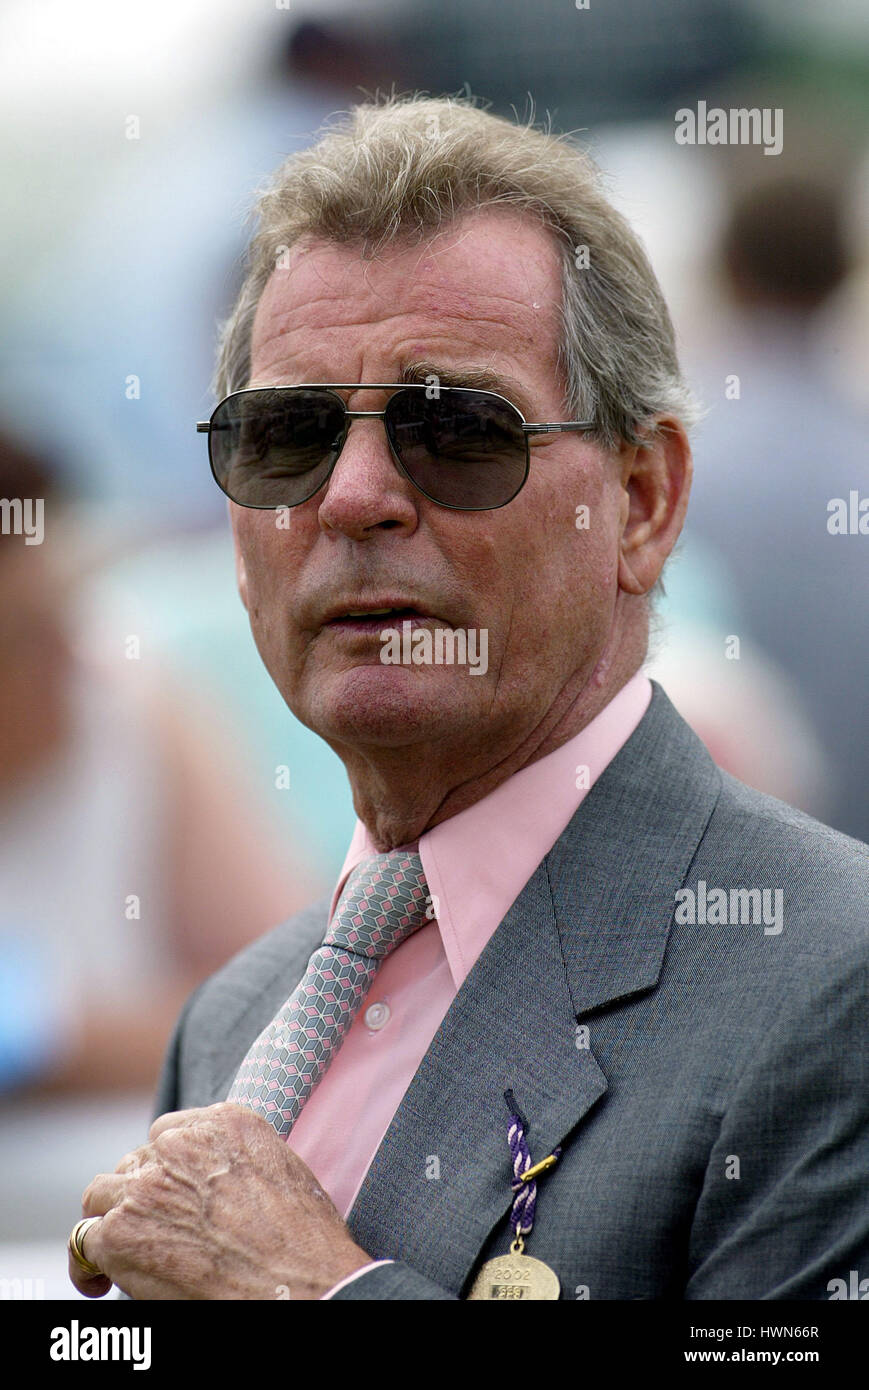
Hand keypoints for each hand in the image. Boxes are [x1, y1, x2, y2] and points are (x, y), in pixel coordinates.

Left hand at [69, 1102, 371, 1299]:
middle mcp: (180, 1144)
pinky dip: (88, 1265)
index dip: (167, 1167)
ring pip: (102, 1193)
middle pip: (136, 1160)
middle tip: (152, 1229)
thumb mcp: (282, 1170)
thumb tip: (212, 1181)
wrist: (298, 1287)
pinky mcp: (122, 1232)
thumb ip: (236, 1159)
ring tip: (120, 1252)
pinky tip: (100, 1283)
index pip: (171, 1132)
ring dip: (110, 1220)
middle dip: (141, 1193)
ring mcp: (146, 1186)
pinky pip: (84, 1240)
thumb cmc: (303, 1245)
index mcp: (224, 1121)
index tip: (170, 1193)